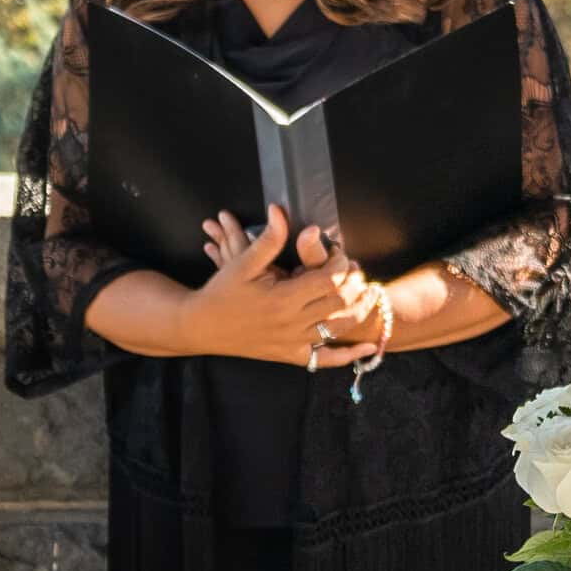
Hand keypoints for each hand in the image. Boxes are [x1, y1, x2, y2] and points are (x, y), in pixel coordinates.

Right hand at [179, 208, 389, 369]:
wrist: (200, 326)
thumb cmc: (220, 292)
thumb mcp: (241, 262)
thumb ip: (268, 239)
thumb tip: (280, 211)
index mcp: (283, 298)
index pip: (328, 278)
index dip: (341, 262)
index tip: (340, 252)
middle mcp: (292, 322)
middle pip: (339, 301)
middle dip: (354, 283)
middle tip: (356, 269)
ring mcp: (293, 342)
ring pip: (339, 328)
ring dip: (359, 310)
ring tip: (369, 294)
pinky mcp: (290, 355)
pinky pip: (325, 359)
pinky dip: (349, 355)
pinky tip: (368, 346)